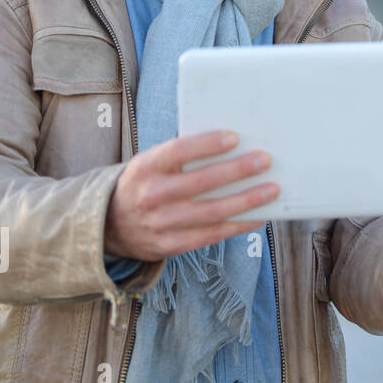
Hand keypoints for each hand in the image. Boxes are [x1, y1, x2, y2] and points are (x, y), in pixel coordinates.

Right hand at [104, 130, 277, 261]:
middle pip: (201, 183)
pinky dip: (238, 225)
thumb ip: (181, 156)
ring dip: (247, 200)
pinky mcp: (171, 245)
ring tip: (272, 189)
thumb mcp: (150, 164)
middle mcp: (151, 196)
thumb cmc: (144, 185)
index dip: (206, 145)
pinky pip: (211, 235)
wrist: (109, 226)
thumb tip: (232, 145)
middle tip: (265, 161)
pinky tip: (259, 216)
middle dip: (237, 170)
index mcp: (145, 168)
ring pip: (211, 212)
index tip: (234, 137)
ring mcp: (161, 224)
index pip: (177, 152)